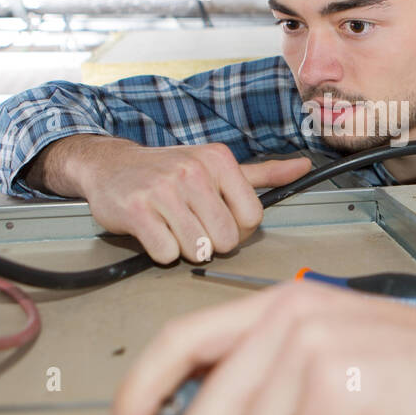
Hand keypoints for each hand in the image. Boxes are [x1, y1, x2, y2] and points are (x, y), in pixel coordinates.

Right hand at [41, 136, 312, 262]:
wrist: (112, 165)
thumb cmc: (169, 171)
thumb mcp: (217, 166)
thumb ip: (263, 173)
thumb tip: (303, 167)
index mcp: (219, 160)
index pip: (253, 218)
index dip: (237, 228)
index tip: (218, 218)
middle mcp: (193, 171)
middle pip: (226, 239)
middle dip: (210, 241)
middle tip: (192, 224)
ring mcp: (163, 190)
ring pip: (197, 249)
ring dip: (185, 248)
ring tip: (172, 227)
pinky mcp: (136, 210)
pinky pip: (166, 254)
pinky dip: (161, 252)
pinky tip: (153, 232)